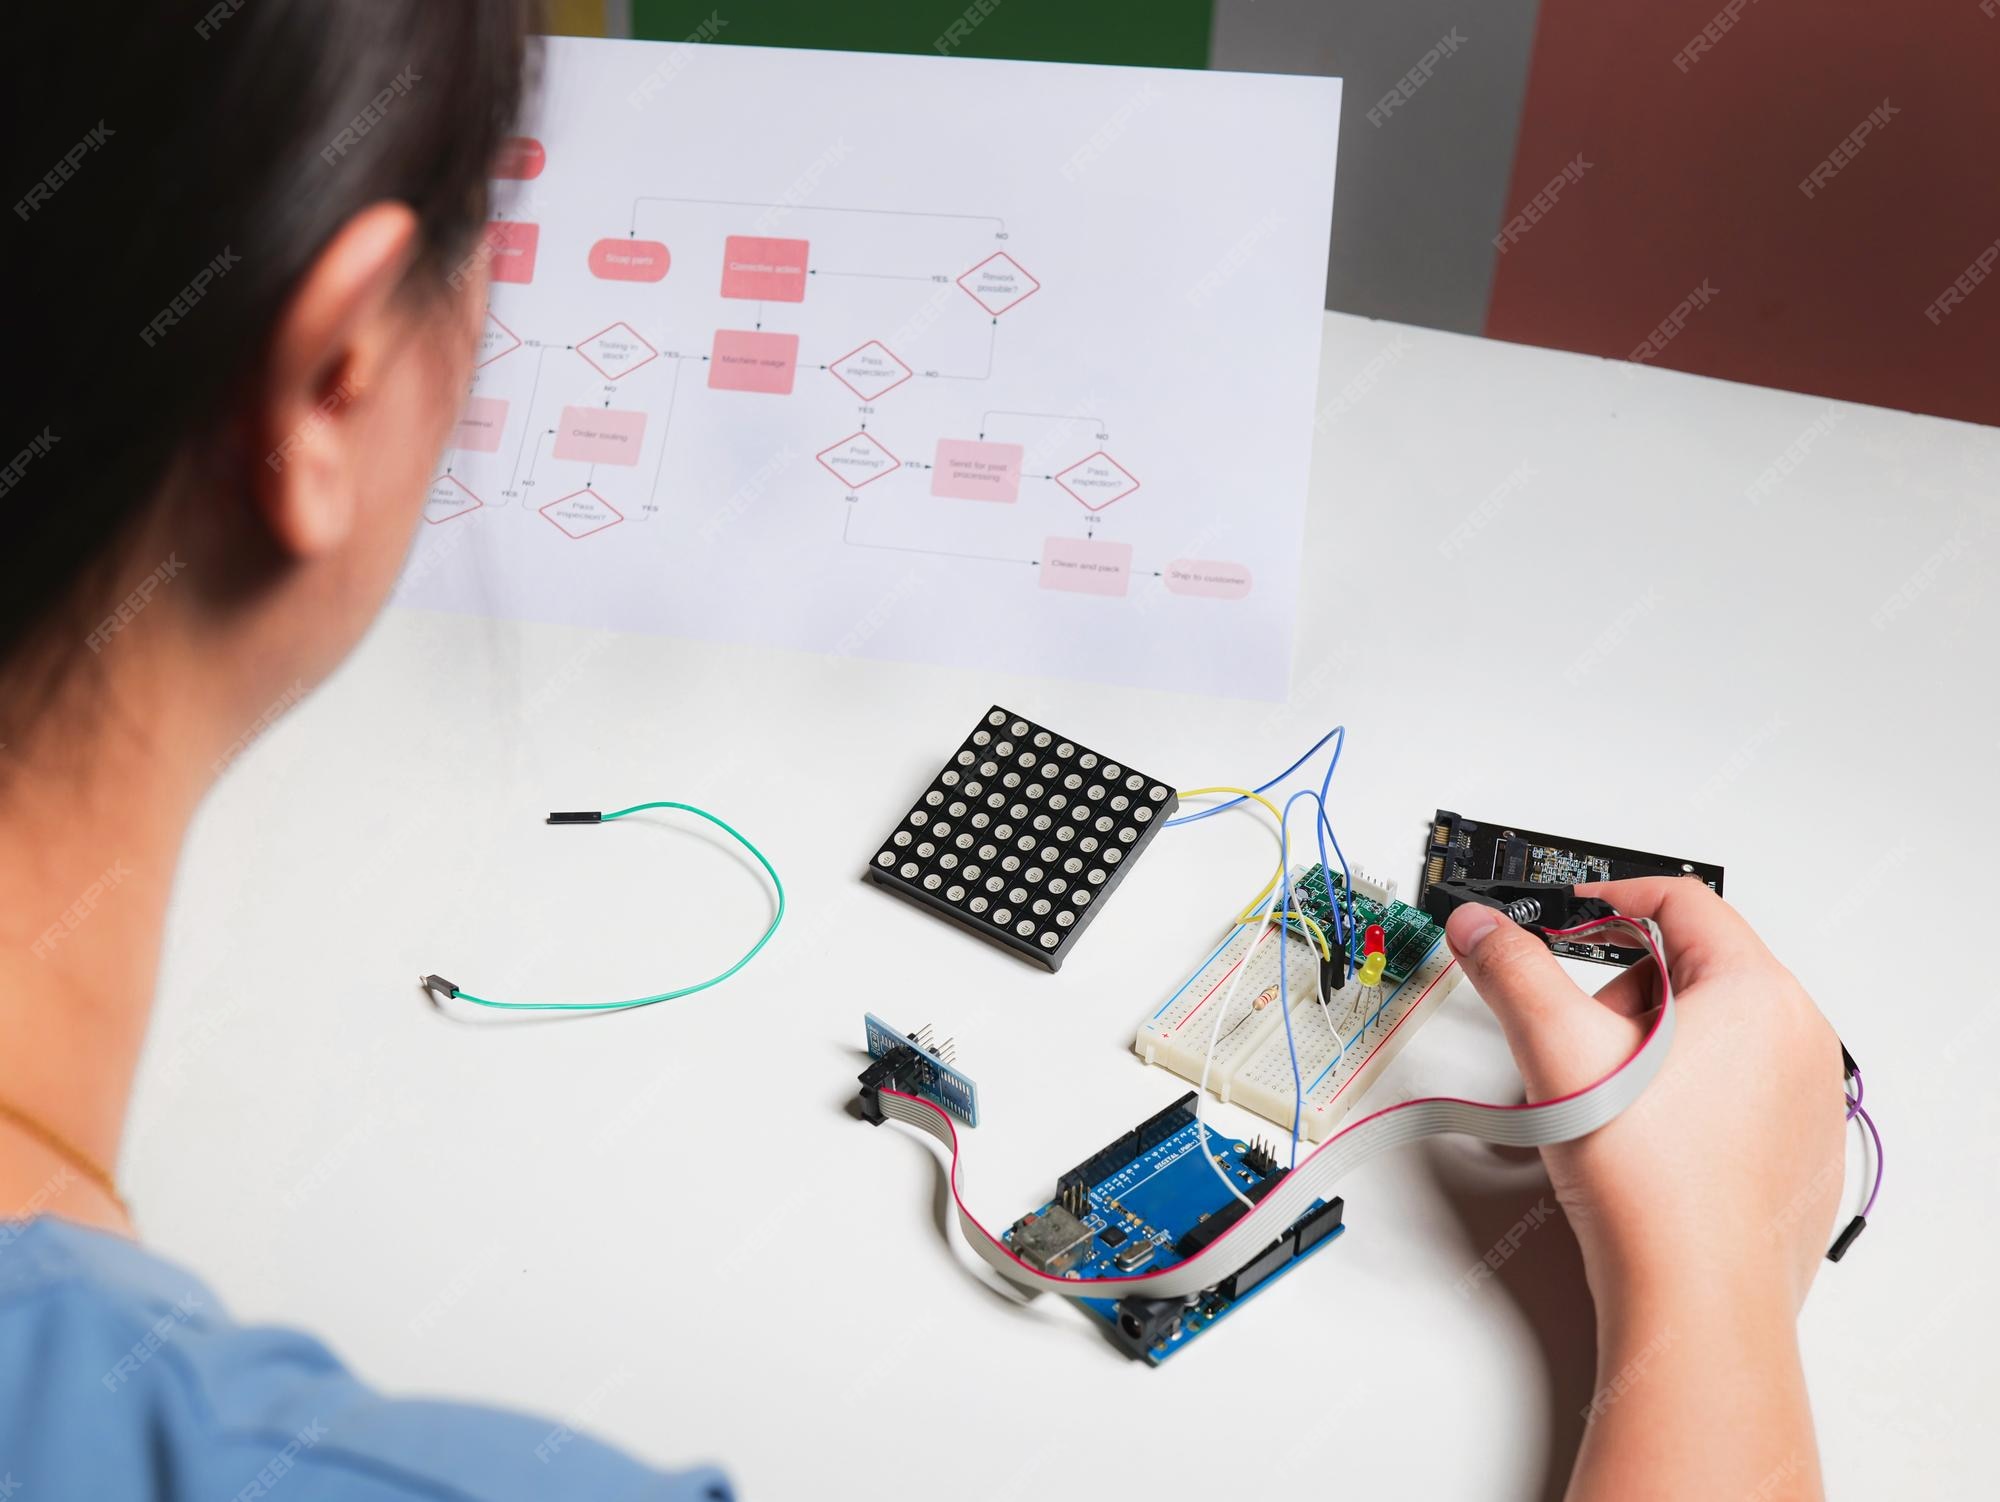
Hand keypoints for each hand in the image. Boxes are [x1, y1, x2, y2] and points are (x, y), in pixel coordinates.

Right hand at [1445, 877, 1847, 1500]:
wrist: (1694, 1300)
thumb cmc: (1653, 1185)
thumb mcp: (1557, 1050)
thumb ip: (1511, 972)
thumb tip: (1481, 931)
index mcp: (1760, 995)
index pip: (1685, 903)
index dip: (1614, 899)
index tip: (1573, 916)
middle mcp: (1802, 1043)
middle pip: (1695, 975)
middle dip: (1623, 999)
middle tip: (1579, 1047)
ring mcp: (1809, 1107)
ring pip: (1714, 1041)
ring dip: (1651, 1055)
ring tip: (1608, 1108)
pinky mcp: (1800, 1162)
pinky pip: (1737, 1102)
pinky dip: (1686, 1107)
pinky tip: (1646, 1149)